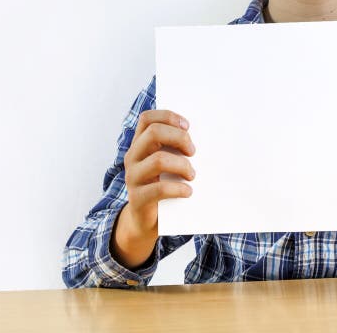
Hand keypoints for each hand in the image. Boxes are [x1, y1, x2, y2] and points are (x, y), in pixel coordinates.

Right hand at [111, 110, 194, 268]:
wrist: (145, 220)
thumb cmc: (163, 184)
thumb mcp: (167, 162)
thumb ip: (175, 148)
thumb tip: (204, 137)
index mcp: (139, 144)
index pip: (147, 118)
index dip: (168, 117)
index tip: (188, 126)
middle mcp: (132, 157)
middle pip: (153, 133)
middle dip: (179, 138)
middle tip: (193, 151)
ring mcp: (132, 177)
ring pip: (158, 160)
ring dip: (182, 165)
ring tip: (192, 174)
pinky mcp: (137, 198)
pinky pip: (160, 188)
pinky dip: (179, 188)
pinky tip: (188, 191)